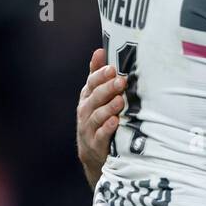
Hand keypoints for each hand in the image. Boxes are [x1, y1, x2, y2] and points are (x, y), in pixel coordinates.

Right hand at [76, 47, 123, 186]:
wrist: (94, 155)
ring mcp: (88, 129)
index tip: (111, 67)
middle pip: (94, 98)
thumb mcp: (96, 97)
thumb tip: (100, 50)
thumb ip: (97, 75)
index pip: (91, 84)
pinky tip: (115, 122)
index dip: (100, 75)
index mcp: (87, 98)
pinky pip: (100, 136)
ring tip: (120, 101)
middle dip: (107, 89)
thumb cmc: (98, 119)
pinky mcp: (95, 146)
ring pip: (97, 116)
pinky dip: (107, 129)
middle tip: (121, 80)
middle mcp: (85, 112)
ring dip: (108, 108)